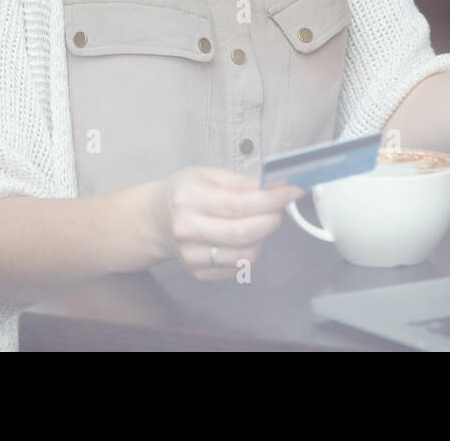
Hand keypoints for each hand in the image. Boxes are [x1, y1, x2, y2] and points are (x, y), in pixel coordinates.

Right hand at [151, 166, 304, 280]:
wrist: (154, 221)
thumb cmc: (185, 193)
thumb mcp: (208, 175)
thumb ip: (242, 182)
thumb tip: (277, 185)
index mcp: (189, 198)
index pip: (240, 204)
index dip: (273, 199)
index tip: (294, 191)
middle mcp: (187, 229)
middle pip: (244, 232)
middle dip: (272, 219)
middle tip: (279, 208)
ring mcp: (191, 256)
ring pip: (246, 254)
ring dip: (263, 237)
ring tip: (258, 222)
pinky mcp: (198, 274)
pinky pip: (239, 267)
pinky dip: (251, 251)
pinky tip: (245, 237)